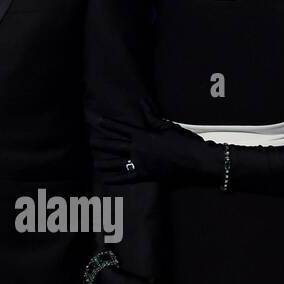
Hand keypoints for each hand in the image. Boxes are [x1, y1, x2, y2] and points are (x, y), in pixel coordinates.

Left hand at [90, 114, 218, 184]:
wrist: (194, 160)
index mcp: (142, 136)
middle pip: (115, 146)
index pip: (122, 128)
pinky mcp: (146, 175)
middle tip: (90, 141)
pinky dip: (116, 179)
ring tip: (94, 162)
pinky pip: (128, 177)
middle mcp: (138, 150)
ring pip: (118, 163)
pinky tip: (106, 179)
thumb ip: (151, 117)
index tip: (98, 121)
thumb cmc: (183, 141)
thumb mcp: (166, 126)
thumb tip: (143, 104)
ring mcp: (140, 163)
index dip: (109, 124)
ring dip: (105, 162)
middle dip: (102, 143)